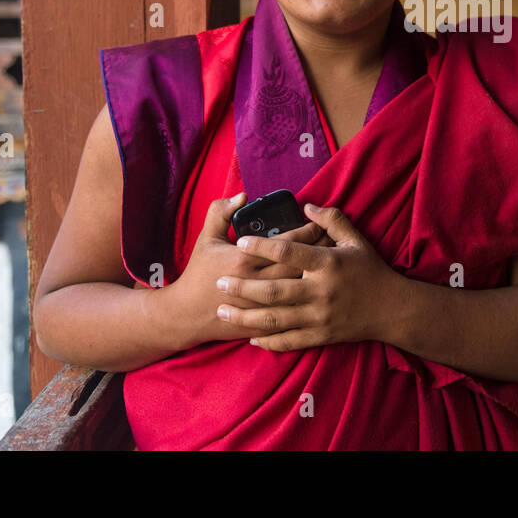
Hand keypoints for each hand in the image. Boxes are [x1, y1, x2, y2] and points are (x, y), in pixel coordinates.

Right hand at [156, 192, 333, 348]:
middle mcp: (256, 283)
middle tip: (332, 241)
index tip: (317, 225)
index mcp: (244, 260)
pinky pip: (292, 312)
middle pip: (298, 265)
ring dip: (317, 275)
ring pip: (299, 289)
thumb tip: (243, 195)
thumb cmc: (198, 273)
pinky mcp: (263, 322)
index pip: (285, 243)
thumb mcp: (206, 239)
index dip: (306, 232)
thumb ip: (221, 212)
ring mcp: (261, 306)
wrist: (186, 315)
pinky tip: (315, 289)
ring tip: (330, 263)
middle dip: (318, 251)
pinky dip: (307, 300)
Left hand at [214, 203, 402, 351]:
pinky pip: (289, 341)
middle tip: (218, 282)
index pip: (288, 252)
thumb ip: (331, 220)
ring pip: (275, 319)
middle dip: (242, 287)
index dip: (261, 246)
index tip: (239, 241)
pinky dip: (268, 341)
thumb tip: (306, 206)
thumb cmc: (370, 270)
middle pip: (273, 290)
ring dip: (245, 316)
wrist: (392, 309)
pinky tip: (250, 336)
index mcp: (327, 263)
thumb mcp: (355, 240)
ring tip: (222, 311)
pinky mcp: (321, 336)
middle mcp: (321, 291)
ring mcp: (320, 317)